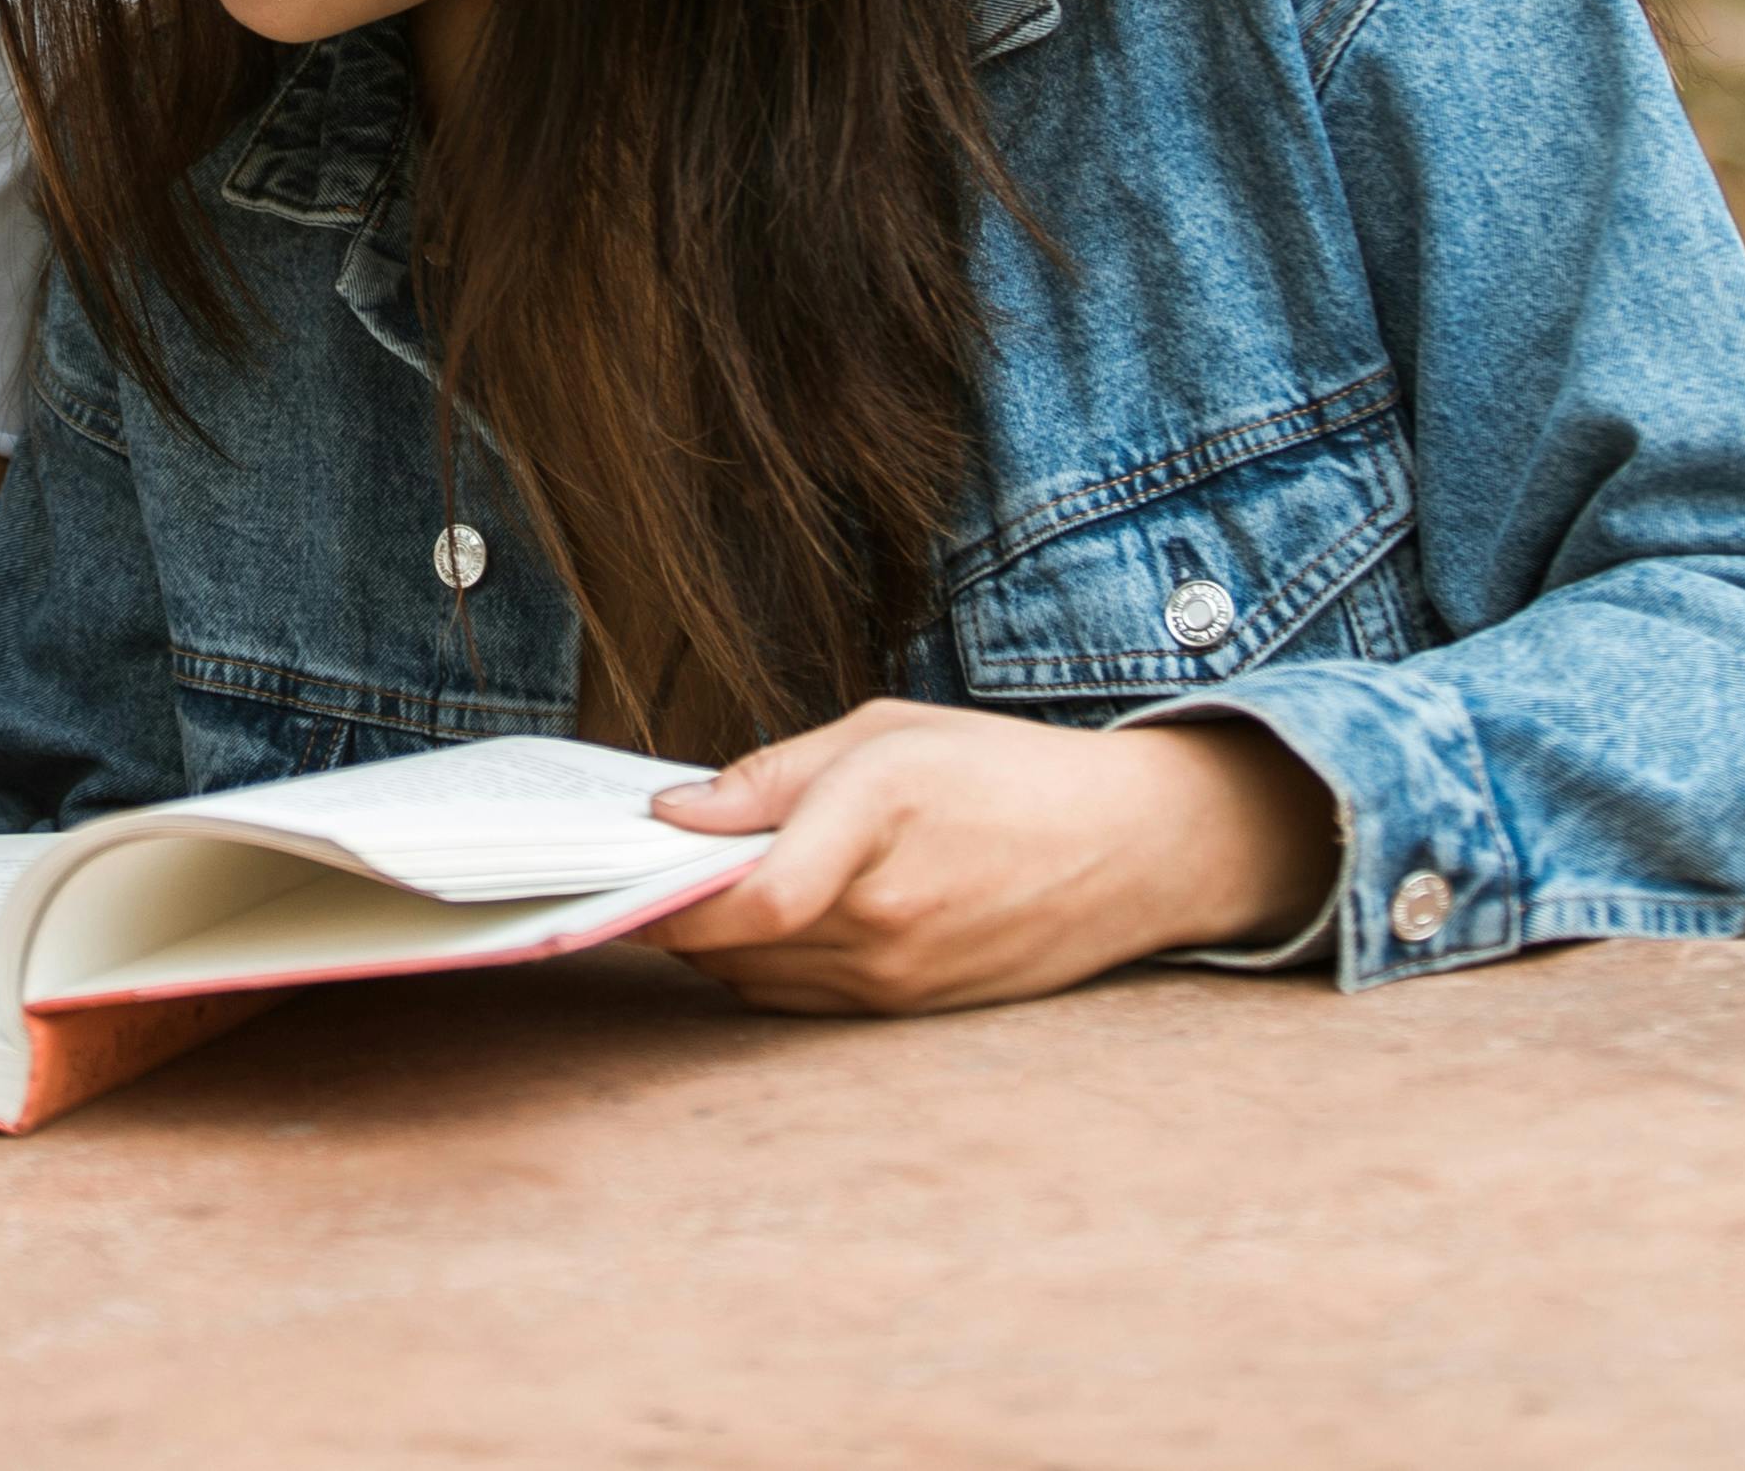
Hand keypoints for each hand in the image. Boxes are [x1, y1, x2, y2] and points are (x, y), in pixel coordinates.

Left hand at [634, 701, 1341, 1015]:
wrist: (1134, 850)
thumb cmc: (1006, 772)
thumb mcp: (886, 733)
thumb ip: (771, 774)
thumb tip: (674, 812)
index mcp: (879, 823)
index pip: (745, 900)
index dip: (662, 897)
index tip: (611, 866)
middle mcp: (889, 918)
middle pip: (732, 943)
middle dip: (668, 911)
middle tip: (623, 869)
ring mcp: (902, 978)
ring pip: (756, 977)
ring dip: (713, 940)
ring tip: (692, 886)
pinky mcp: (911, 1012)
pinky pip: (802, 999)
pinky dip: (764, 963)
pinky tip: (760, 917)